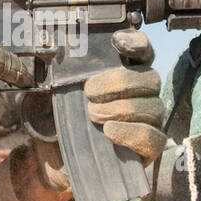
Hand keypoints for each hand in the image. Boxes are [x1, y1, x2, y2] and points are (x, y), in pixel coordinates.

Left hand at [29, 28, 167, 192]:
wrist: (52, 157)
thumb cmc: (56, 119)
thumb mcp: (49, 92)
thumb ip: (52, 74)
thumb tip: (47, 59)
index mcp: (122, 72)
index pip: (142, 51)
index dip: (136, 43)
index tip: (117, 43)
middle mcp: (142, 94)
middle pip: (150, 78)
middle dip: (119, 83)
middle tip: (89, 94)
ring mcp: (149, 121)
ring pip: (153, 107)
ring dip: (121, 109)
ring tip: (93, 116)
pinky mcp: (148, 149)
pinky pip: (153, 138)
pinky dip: (131, 133)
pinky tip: (109, 132)